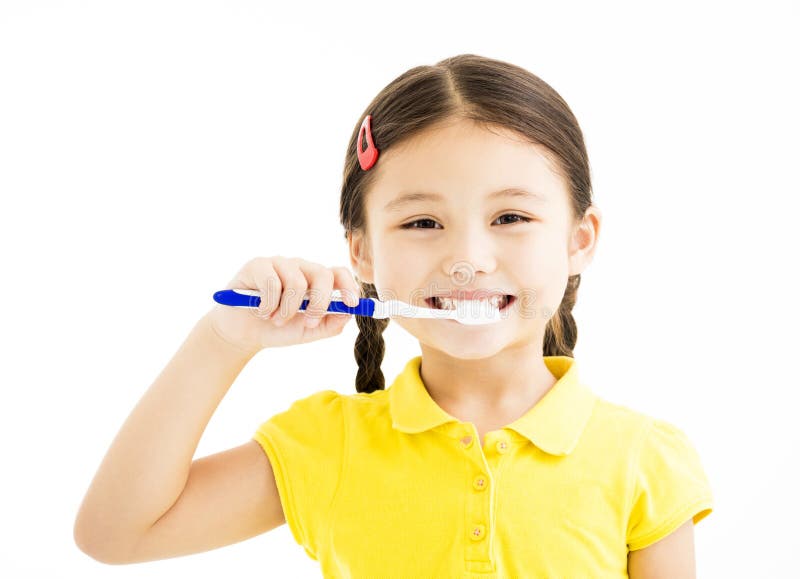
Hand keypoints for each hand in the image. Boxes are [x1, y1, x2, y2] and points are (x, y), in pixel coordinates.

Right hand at [207, 256, 360, 352]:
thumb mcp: (309, 331)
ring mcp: (280, 264)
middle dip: (320, 303)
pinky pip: (272, 283)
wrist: (243, 333)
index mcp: (316, 281)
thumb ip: (332, 323)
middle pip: (322, 274)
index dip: (349, 286)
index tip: (352, 304)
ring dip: (288, 309)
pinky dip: (269, 305)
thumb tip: (349, 311)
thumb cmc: (278, 329)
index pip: (339, 273)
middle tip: (308, 323)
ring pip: (297, 282)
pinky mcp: (258, 265)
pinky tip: (261, 311)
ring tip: (277, 320)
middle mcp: (301, 268)